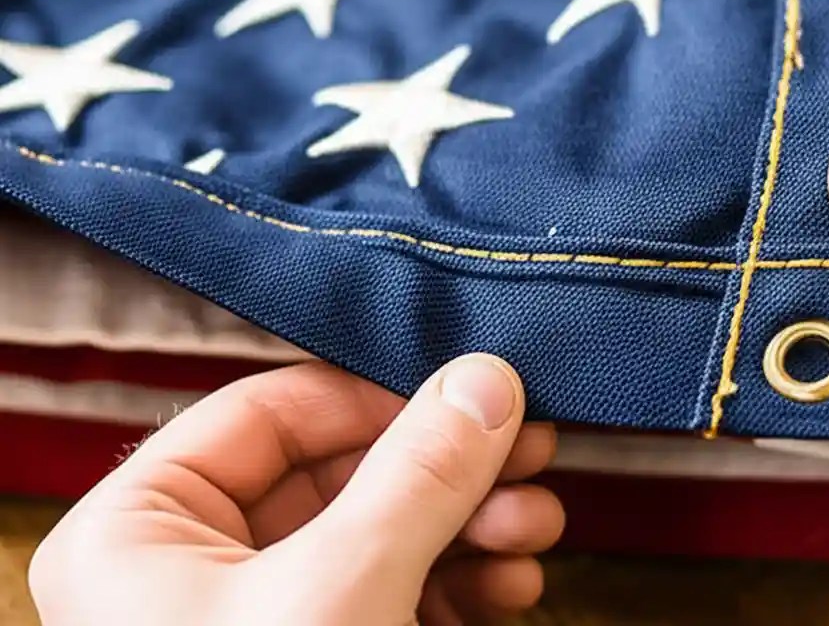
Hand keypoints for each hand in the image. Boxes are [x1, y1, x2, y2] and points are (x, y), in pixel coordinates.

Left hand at [28, 355, 563, 624]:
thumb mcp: (343, 589)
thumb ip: (418, 475)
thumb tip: (485, 383)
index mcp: (139, 531)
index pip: (268, 414)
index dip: (379, 396)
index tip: (468, 398)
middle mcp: (191, 570)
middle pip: (340, 475)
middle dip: (447, 472)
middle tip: (528, 455)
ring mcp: (259, 622)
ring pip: (378, 536)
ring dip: (467, 527)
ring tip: (533, 528)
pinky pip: (391, 596)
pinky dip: (456, 585)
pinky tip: (510, 583)